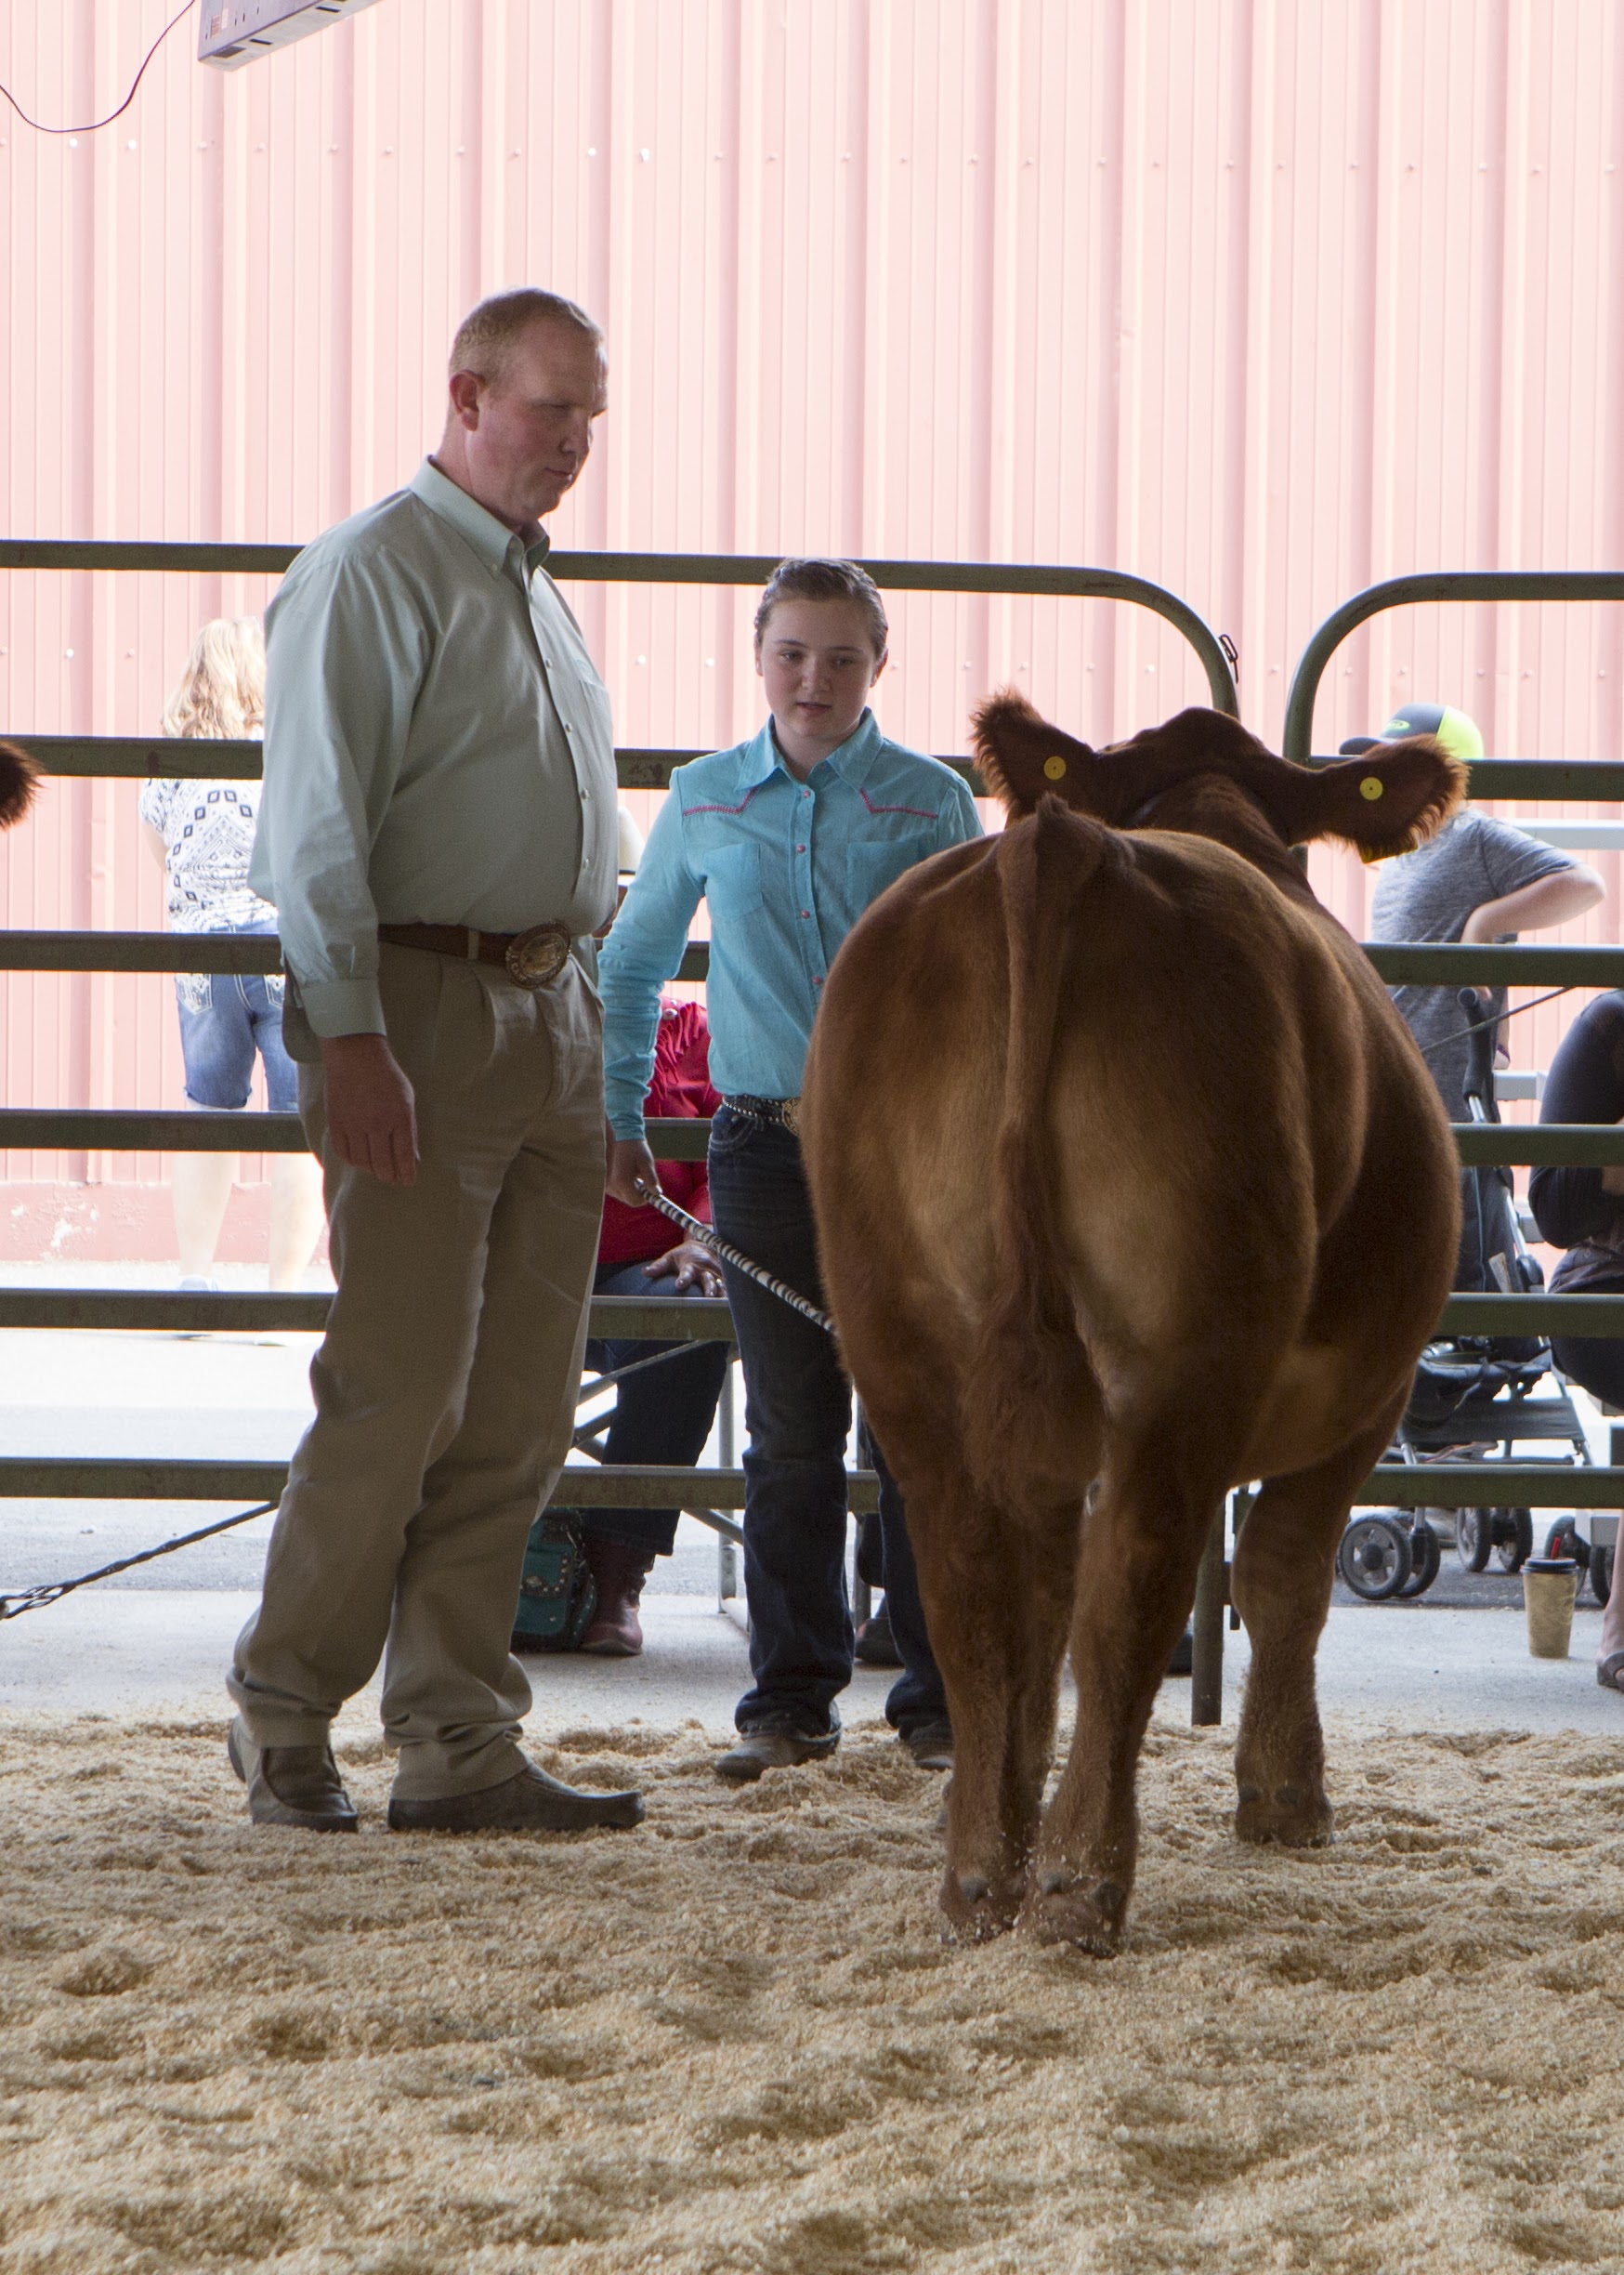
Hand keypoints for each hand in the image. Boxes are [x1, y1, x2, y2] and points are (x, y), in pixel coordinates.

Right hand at [320, 1033, 417, 1184]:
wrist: (355, 1055)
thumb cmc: (386, 1076)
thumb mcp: (407, 1099)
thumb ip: (410, 1130)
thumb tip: (413, 1158)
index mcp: (399, 1117)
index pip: (404, 1156)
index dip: (407, 1174)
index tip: (408, 1181)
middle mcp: (376, 1124)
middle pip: (382, 1165)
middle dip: (390, 1176)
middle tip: (393, 1178)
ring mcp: (354, 1124)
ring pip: (363, 1162)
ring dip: (371, 1169)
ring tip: (378, 1168)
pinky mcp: (336, 1123)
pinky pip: (344, 1153)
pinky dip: (353, 1160)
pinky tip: (360, 1158)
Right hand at [606, 1136, 659, 1207]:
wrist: (620, 1136)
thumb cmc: (636, 1148)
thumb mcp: (647, 1163)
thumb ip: (652, 1180)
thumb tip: (657, 1194)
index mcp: (622, 1181)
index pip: (635, 1201)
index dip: (645, 1198)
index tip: (649, 1189)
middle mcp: (611, 1185)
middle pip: (628, 1200)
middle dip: (637, 1193)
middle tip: (641, 1178)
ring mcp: (605, 1184)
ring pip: (622, 1196)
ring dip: (630, 1190)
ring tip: (632, 1173)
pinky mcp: (603, 1182)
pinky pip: (616, 1191)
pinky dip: (622, 1186)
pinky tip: (624, 1173)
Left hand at [643, 1239, 723, 1296]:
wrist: (704, 1245)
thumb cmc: (683, 1255)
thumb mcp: (670, 1258)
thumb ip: (658, 1266)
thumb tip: (644, 1273)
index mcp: (690, 1265)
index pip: (686, 1272)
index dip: (683, 1278)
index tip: (679, 1284)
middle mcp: (705, 1269)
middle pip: (708, 1279)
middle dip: (709, 1287)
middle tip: (709, 1296)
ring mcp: (716, 1274)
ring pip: (721, 1284)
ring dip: (722, 1293)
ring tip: (723, 1303)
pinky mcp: (724, 1278)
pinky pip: (729, 1288)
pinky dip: (731, 1296)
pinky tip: (732, 1306)